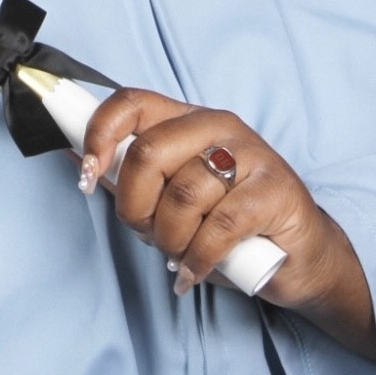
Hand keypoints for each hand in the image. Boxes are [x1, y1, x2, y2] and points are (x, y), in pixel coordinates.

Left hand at [80, 88, 375, 362]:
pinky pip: (219, 227)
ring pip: (183, 195)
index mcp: (188, 120)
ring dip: (170, 240)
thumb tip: (76, 156)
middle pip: (149, 153)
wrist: (299, 255)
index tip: (88, 178)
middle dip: (136, 207)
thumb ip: (131, 179)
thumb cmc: (229, 225)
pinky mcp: (276, 190)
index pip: (131, 102)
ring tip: (180, 256)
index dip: (100, 135)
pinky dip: (198, 258)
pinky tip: (195, 272)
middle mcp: (219, 126)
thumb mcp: (174, 198)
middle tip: (149, 234)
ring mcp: (251, 154)